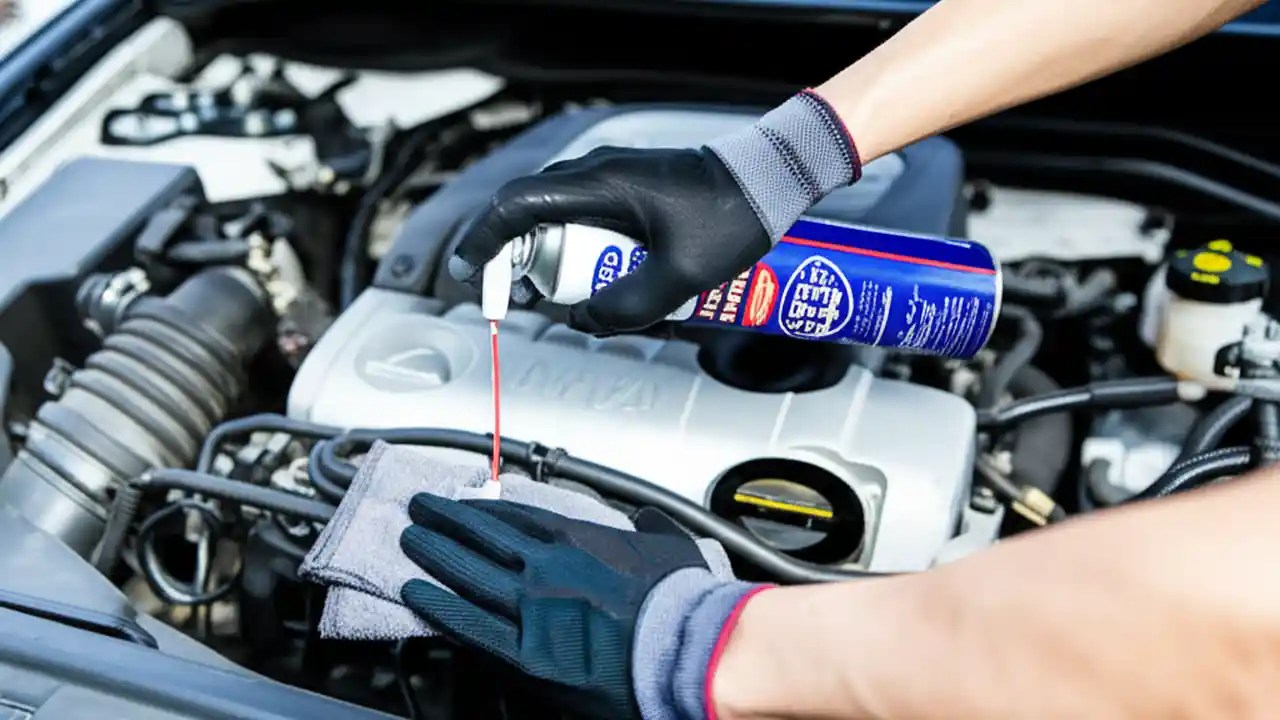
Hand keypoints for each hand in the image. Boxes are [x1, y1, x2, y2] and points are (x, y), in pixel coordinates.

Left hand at [398, 494, 713, 717]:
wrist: (687, 648)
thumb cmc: (682, 601)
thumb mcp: (670, 546)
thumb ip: (649, 527)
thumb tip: (647, 519)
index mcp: (578, 539)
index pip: (513, 517)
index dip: (479, 508)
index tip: (459, 501)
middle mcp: (546, 567)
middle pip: (480, 536)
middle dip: (444, 521)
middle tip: (418, 510)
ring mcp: (531, 609)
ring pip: (467, 574)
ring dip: (433, 555)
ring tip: (409, 542)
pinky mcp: (526, 656)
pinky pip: (469, 626)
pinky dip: (438, 607)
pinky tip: (416, 594)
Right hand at [447, 90, 861, 335]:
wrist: (773, 178)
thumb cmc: (733, 216)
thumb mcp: (679, 277)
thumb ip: (626, 307)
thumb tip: (584, 320)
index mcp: (599, 186)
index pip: (516, 206)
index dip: (484, 241)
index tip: (469, 275)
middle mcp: (597, 175)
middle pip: (529, 215)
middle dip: (515, 262)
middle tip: (518, 303)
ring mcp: (613, 179)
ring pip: (558, 220)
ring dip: (550, 261)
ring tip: (563, 301)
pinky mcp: (630, 191)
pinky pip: (587, 221)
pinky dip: (579, 252)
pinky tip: (602, 284)